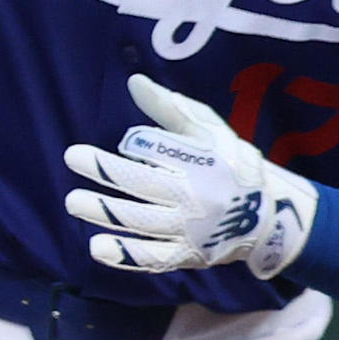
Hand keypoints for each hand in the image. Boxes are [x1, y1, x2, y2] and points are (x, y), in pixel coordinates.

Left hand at [61, 72, 315, 277]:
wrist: (265, 217)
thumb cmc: (229, 164)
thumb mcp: (210, 132)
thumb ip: (172, 109)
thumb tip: (134, 82)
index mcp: (202, 163)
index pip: (162, 151)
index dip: (136, 145)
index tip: (103, 144)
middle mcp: (194, 196)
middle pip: (146, 185)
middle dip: (108, 172)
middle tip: (72, 156)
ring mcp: (188, 229)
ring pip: (142, 221)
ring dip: (106, 212)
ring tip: (73, 201)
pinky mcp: (185, 255)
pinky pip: (153, 256)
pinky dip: (126, 254)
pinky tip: (97, 247)